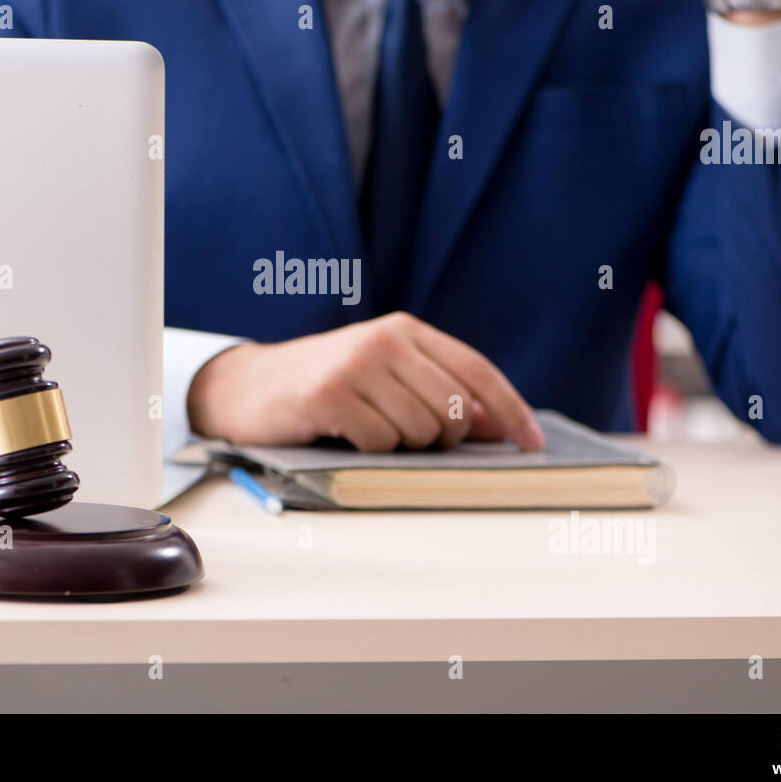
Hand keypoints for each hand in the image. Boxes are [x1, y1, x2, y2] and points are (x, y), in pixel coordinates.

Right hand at [187, 312, 544, 452]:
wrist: (248, 387)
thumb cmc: (326, 387)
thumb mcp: (385, 378)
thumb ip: (438, 393)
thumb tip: (498, 427)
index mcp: (406, 330)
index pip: (476, 371)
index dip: (510, 409)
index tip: (533, 443)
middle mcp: (385, 340)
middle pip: (453, 409)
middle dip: (442, 438)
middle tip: (404, 436)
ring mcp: (357, 365)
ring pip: (421, 431)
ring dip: (401, 446)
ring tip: (367, 430)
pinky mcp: (331, 394)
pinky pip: (382, 443)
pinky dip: (369, 451)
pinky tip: (343, 434)